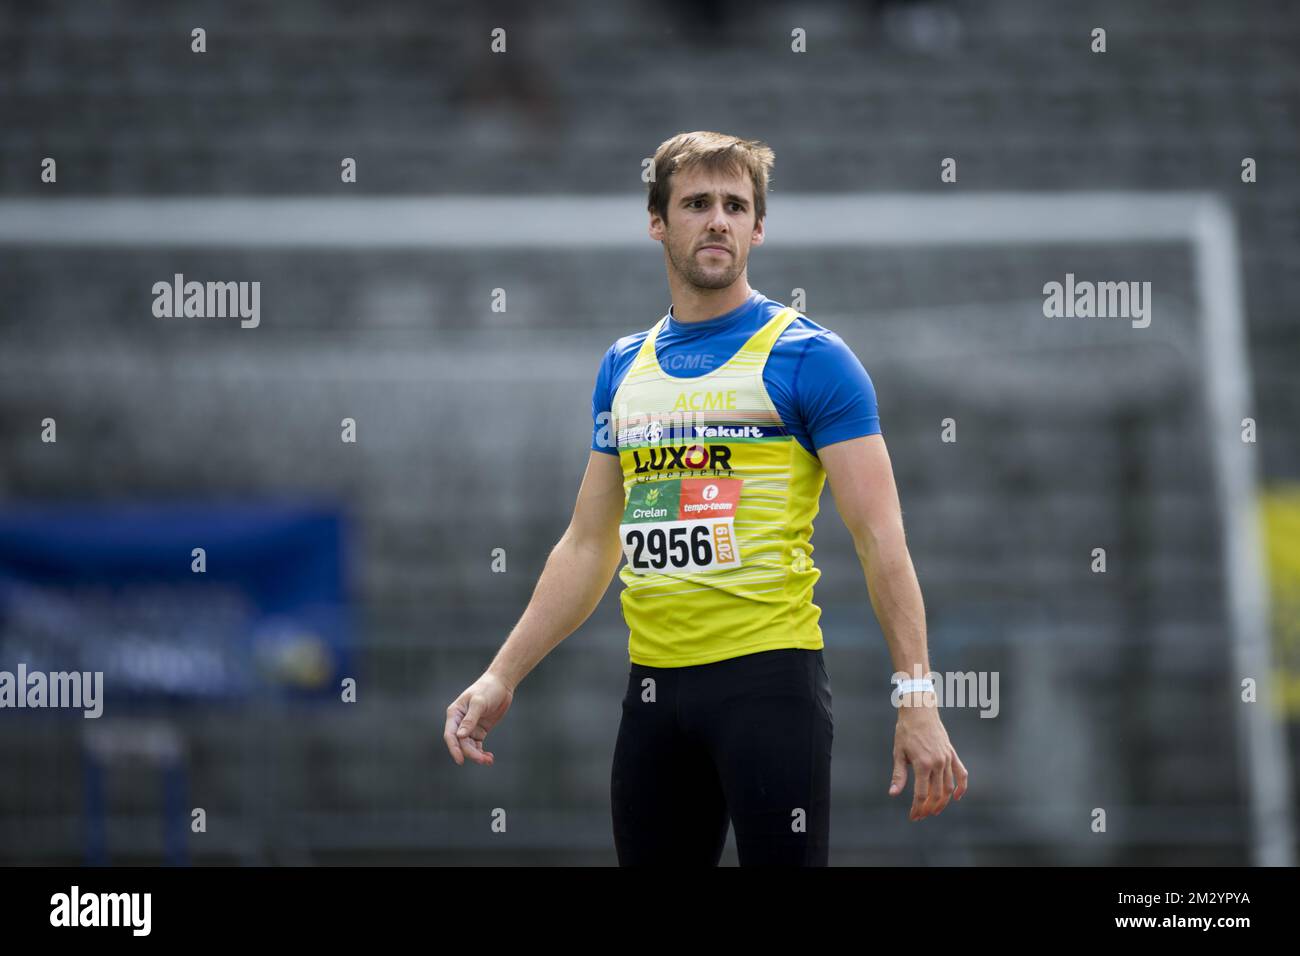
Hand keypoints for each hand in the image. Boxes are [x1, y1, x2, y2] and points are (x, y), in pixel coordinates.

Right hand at [444, 671, 513, 765]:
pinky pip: (477, 745)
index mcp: (455, 714)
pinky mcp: (480, 730)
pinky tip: (489, 757)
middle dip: (471, 753)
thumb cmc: (488, 689)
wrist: (501, 684)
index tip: (461, 760)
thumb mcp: (479, 702)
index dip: (454, 749)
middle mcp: (460, 722)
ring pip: (469, 747)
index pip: (450, 735)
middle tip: (484, 760)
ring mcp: (470, 727)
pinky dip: (482, 752)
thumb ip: (470, 719)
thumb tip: (460, 736)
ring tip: (489, 760)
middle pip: (461, 743)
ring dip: (477, 755)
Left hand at [888, 697, 967, 819]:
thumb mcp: (898, 753)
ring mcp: (947, 759)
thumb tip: (893, 794)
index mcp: (923, 764)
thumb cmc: (906, 731)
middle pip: (936, 794)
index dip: (917, 808)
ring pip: (949, 787)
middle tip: (922, 816)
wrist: (919, 711)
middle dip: (929, 808)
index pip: (922, 794)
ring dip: (943, 802)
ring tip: (935, 810)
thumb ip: (898, 775)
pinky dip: (962, 787)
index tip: (913, 816)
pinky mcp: (952, 754)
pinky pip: (961, 773)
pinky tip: (957, 797)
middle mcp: (938, 763)